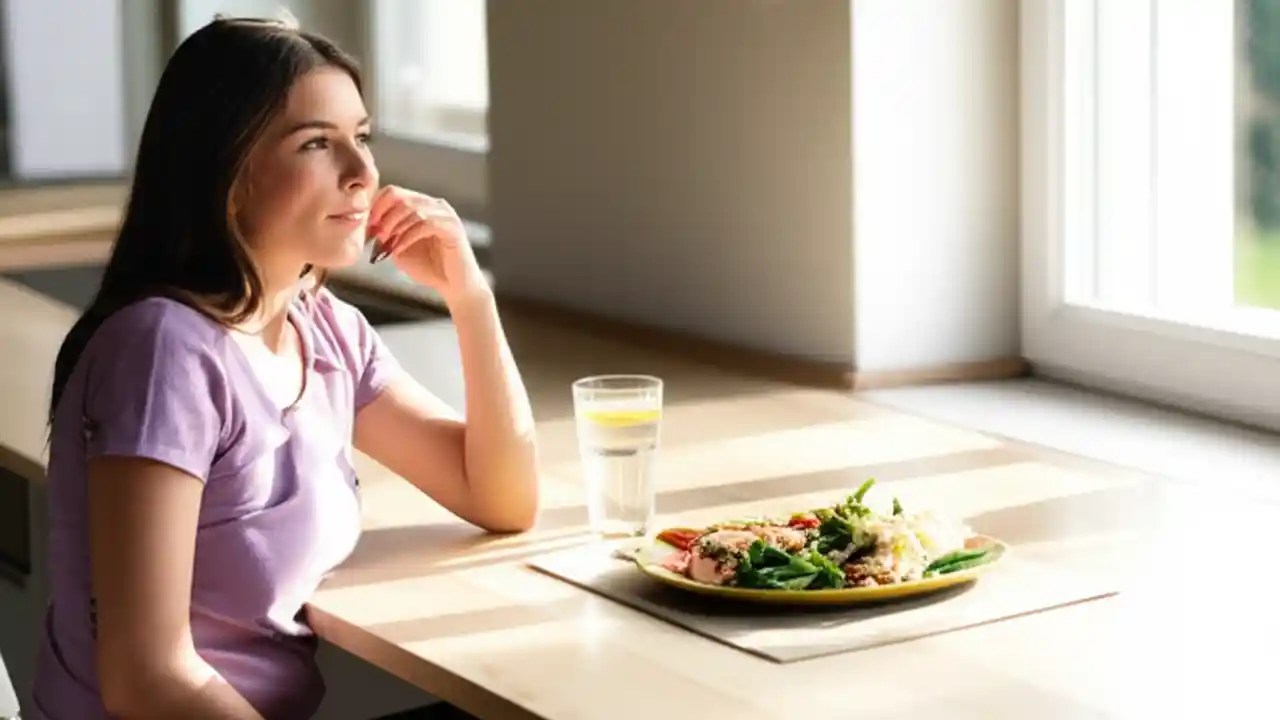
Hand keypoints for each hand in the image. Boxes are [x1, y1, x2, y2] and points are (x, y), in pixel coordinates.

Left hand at [366, 185, 488, 305]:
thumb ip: (386, 234)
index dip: (375, 208)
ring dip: (393, 226)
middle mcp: (434, 204)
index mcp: (422, 205)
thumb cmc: (429, 268)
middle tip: (375, 236)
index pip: (392, 192)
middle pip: (399, 196)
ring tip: (385, 244)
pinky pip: (425, 224)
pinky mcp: (452, 227)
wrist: (455, 287)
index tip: (366, 229)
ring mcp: (445, 214)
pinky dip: (407, 237)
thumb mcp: (399, 248)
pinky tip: (398, 250)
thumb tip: (366, 225)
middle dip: (382, 216)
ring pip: (412, 207)